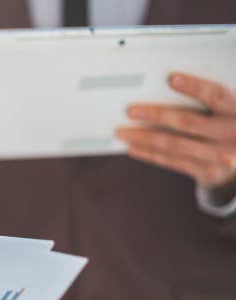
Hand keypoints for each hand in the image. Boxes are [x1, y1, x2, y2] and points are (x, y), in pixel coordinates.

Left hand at [117, 72, 235, 189]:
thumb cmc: (227, 125)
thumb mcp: (227, 111)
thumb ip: (206, 102)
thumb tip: (162, 88)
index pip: (215, 95)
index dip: (194, 86)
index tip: (170, 78)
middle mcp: (231, 132)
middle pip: (188, 122)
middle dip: (156, 114)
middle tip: (130, 110)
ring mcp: (220, 155)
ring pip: (175, 144)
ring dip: (144, 138)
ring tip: (122, 132)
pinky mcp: (208, 172)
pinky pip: (173, 162)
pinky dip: (150, 154)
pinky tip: (133, 147)